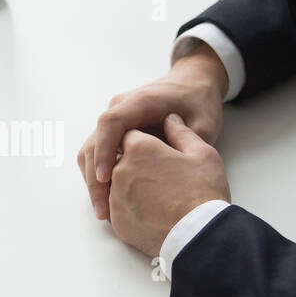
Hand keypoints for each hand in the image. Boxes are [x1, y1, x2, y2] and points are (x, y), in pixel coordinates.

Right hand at [77, 42, 227, 220]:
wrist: (193, 85)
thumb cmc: (198, 102)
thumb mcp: (204, 122)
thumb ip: (187, 141)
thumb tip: (167, 164)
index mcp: (141, 101)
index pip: (111, 122)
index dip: (104, 150)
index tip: (106, 178)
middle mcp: (121, 107)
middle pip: (95, 141)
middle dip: (95, 177)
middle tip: (103, 210)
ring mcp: (116, 119)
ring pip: (91, 150)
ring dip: (93, 180)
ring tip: (104, 211)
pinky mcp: (116, 131)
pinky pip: (98, 153)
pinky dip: (99, 175)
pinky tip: (109, 199)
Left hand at [108, 114, 230, 258]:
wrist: (199, 236)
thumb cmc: (203, 193)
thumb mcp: (202, 153)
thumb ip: (181, 133)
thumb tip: (170, 120)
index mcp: (139, 149)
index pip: (130, 135)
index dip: (144, 141)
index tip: (155, 148)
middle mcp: (120, 171)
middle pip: (118, 159)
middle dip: (133, 163)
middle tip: (157, 174)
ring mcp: (115, 198)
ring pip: (114, 184)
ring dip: (128, 185)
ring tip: (154, 194)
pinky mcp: (117, 221)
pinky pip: (117, 208)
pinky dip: (128, 207)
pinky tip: (148, 210)